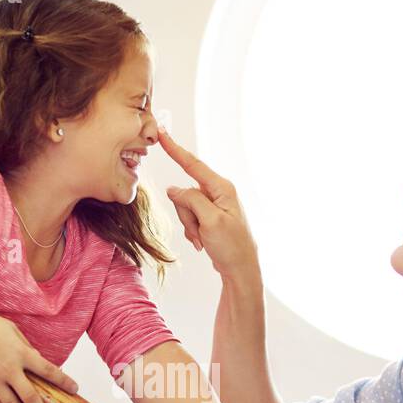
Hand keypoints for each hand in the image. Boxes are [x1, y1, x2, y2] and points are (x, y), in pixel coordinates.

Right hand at [158, 128, 258, 276]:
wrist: (240, 269)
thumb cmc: (231, 246)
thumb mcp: (210, 221)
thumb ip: (191, 200)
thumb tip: (174, 189)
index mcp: (222, 188)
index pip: (193, 164)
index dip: (175, 149)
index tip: (162, 133)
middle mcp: (218, 192)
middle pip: (185, 193)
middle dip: (185, 214)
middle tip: (198, 232)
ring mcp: (213, 205)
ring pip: (185, 207)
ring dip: (189, 225)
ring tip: (203, 239)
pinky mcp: (209, 216)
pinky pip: (189, 217)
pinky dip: (192, 230)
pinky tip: (203, 242)